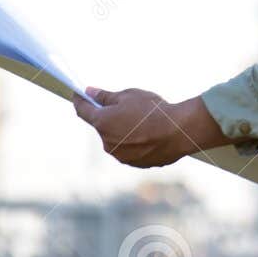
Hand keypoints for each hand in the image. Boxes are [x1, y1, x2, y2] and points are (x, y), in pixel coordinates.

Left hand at [73, 87, 209, 167]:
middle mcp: (106, 142)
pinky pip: (130, 150)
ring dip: (124, 131)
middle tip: (128, 107)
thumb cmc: (153, 110)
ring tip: (145, 122)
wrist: (179, 132)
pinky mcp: (134, 163)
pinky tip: (151, 134)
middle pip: (102, 126)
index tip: (79, 94)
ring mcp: (120, 155)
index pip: (83, 110)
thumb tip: (90, 93)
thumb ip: (106, 96)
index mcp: (102, 123)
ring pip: (117, 139)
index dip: (79, 101)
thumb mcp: (130, 95)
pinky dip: (136, 142)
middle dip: (110, 117)